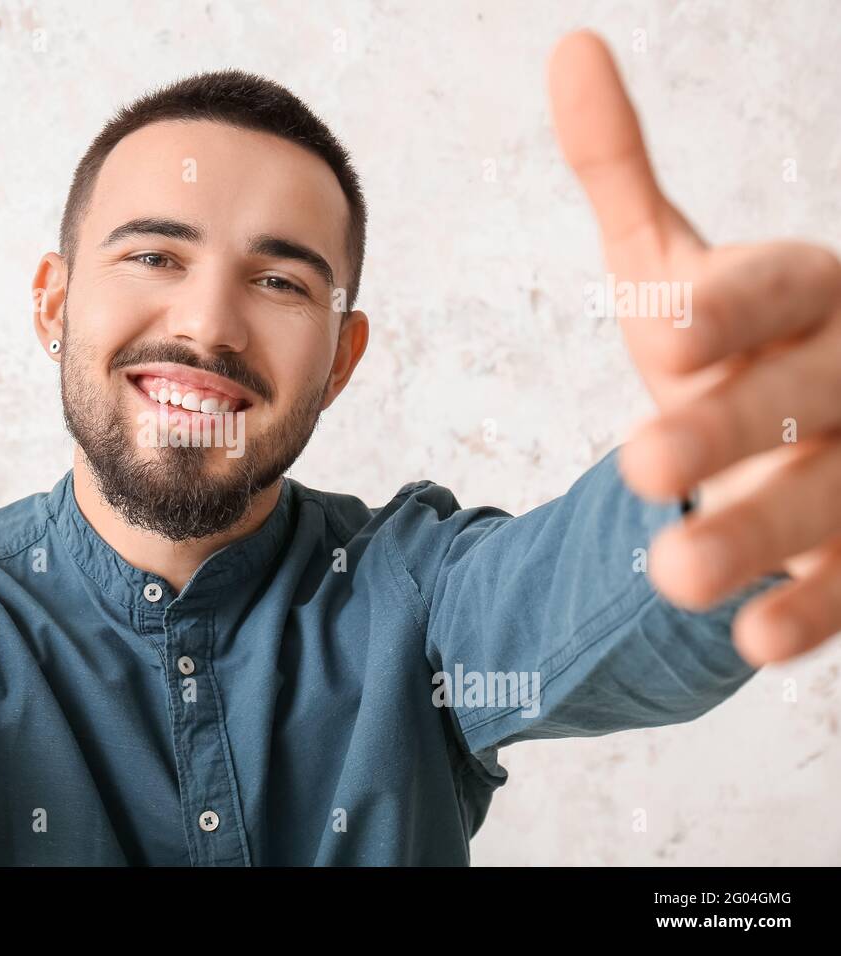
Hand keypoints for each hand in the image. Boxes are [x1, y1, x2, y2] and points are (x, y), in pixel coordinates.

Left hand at [548, 31, 840, 666]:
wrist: (787, 423)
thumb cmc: (722, 339)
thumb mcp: (667, 258)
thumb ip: (619, 169)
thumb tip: (571, 49)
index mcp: (804, 289)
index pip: (778, 287)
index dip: (728, 306)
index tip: (662, 329)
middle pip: (802, 395)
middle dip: (728, 429)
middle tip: (641, 463)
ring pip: (830, 496)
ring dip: (757, 538)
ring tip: (670, 575)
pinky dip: (812, 611)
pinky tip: (754, 641)